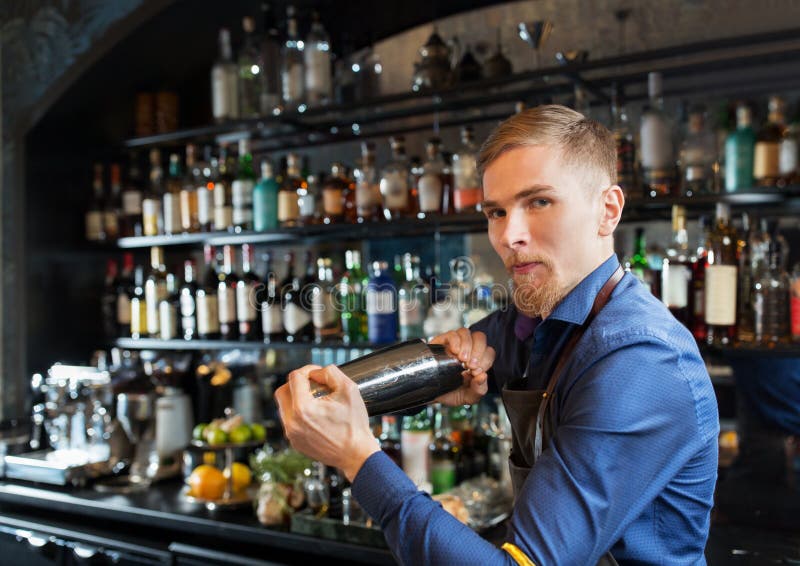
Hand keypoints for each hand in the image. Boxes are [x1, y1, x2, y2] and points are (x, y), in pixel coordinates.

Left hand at [275, 364, 379, 481]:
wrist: (356, 455)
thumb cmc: (355, 425)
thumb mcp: (349, 389)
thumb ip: (330, 373)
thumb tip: (315, 373)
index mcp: (303, 408)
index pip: (294, 377)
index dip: (307, 370)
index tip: (317, 374)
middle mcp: (292, 423)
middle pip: (282, 391)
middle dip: (296, 383)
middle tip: (313, 384)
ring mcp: (292, 435)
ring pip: (283, 407)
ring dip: (296, 399)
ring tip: (316, 400)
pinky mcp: (295, 443)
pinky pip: (290, 421)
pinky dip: (298, 414)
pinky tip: (315, 415)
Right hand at [429, 329, 494, 405]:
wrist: (431, 394)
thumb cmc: (451, 393)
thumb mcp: (468, 397)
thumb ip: (479, 389)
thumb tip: (483, 376)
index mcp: (477, 360)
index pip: (489, 351)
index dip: (485, 360)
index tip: (475, 372)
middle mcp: (468, 349)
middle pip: (480, 337)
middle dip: (478, 351)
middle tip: (469, 365)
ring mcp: (455, 344)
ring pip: (466, 332)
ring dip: (467, 345)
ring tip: (461, 359)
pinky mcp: (442, 341)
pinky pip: (452, 334)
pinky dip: (455, 341)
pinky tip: (453, 352)